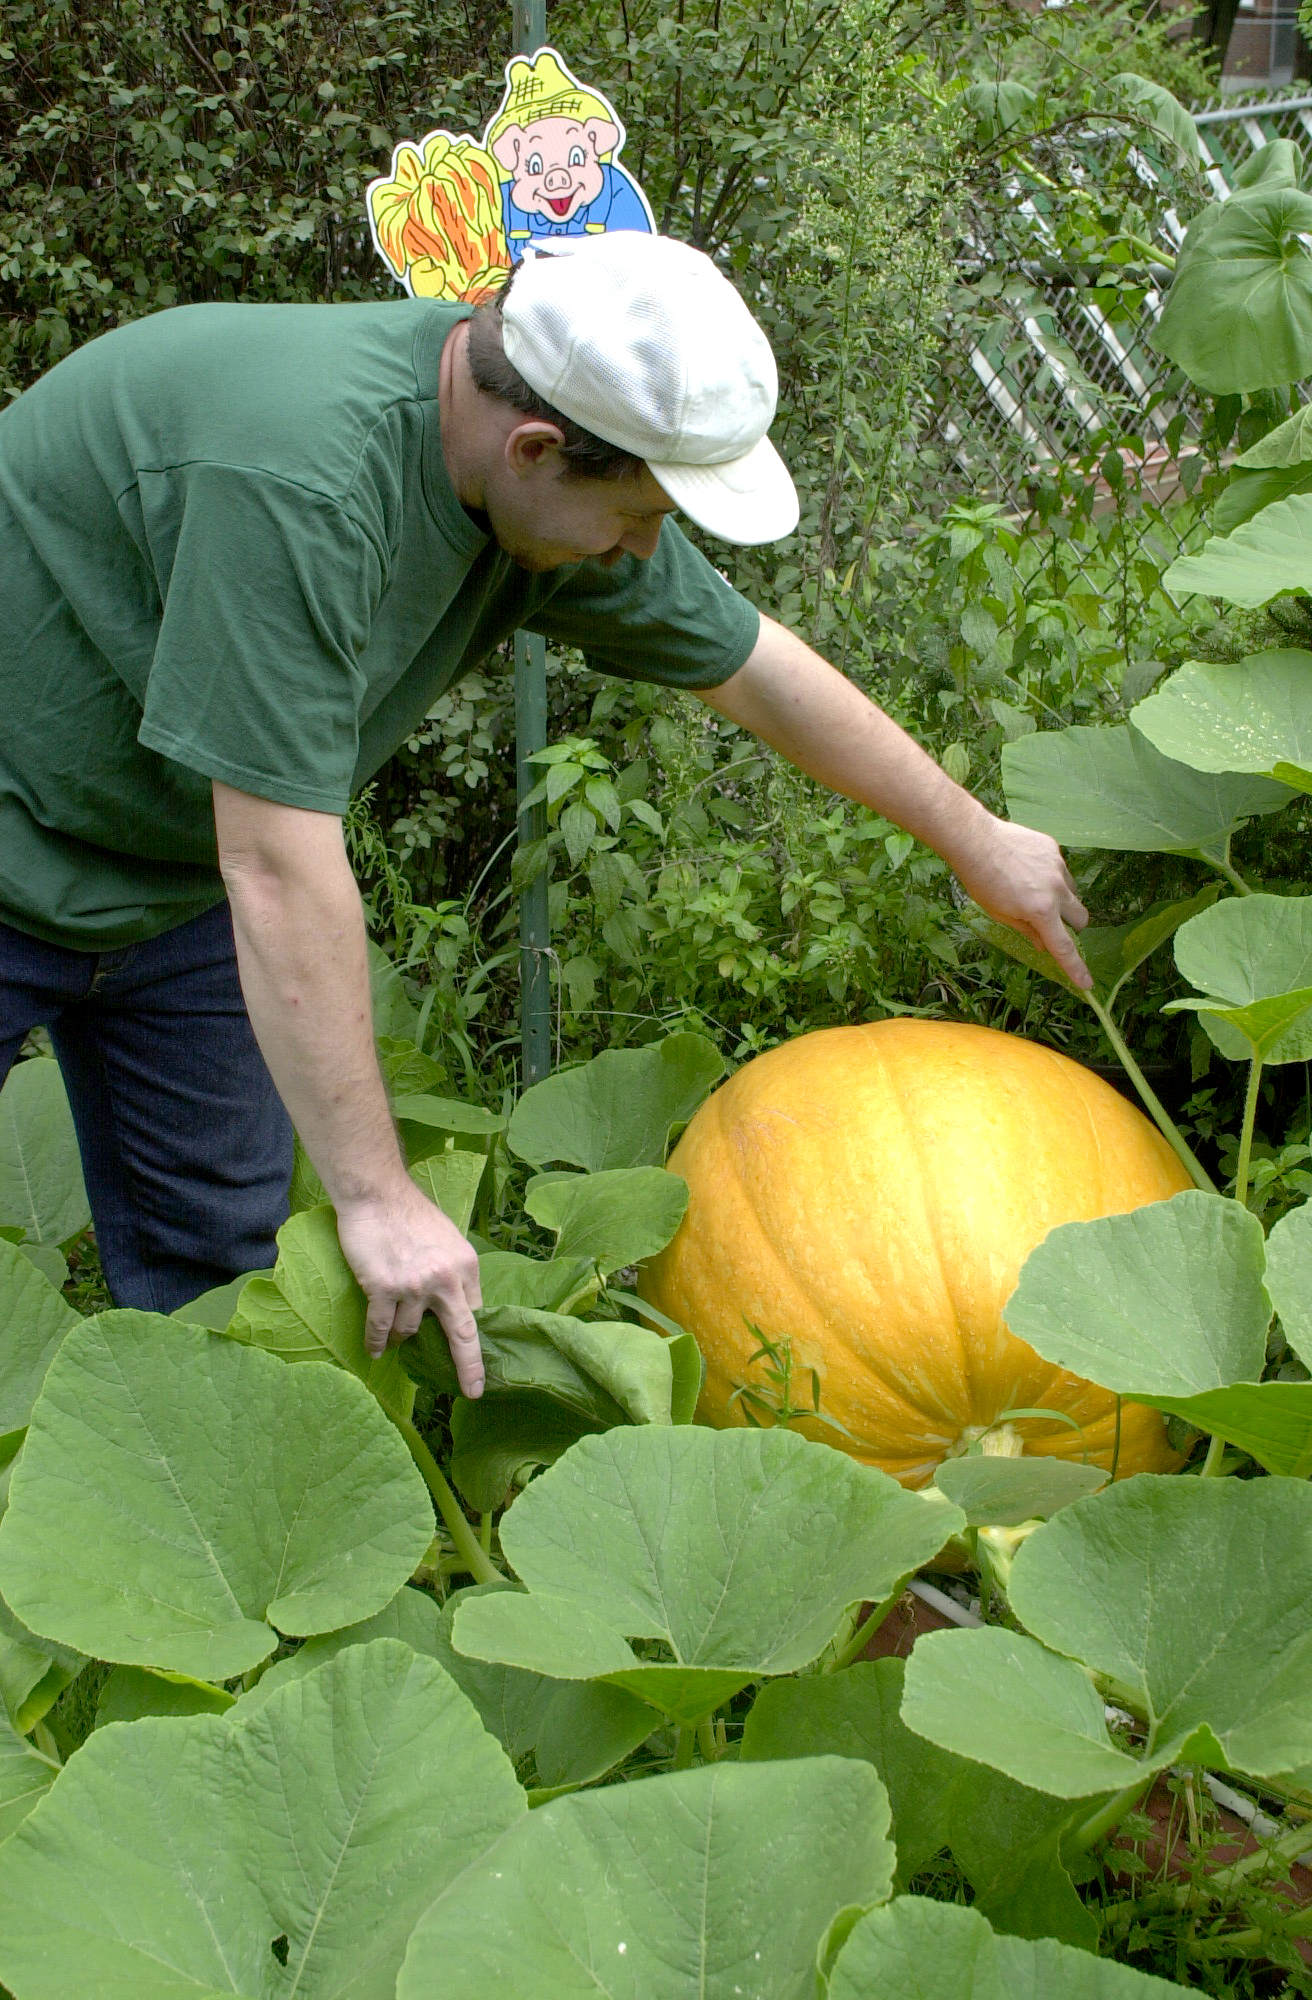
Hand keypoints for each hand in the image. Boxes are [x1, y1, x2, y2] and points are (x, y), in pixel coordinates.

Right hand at [335, 1180, 484, 1396]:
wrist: (377, 1195)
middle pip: (462, 1335)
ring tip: (393, 1340)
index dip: (474, 1338)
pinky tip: (376, 1351)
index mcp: (466, 1265)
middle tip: (473, 1390)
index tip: (477, 1360)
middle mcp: (445, 1279)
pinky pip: (382, 1329)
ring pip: (410, 1331)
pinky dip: (378, 1342)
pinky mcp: (384, 1289)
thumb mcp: (448, 1240)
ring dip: (401, 1338)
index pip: (475, 1312)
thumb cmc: (410, 1214)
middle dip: (469, 1367)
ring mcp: (414, 1286)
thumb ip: (454, 1272)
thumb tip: (456, 1304)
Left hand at [952, 813, 1091, 990]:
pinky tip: (1028, 868)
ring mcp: (1058, 866)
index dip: (1075, 967)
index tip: (1086, 983)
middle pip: (1081, 917)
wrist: (974, 839)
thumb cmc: (980, 881)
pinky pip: (1060, 869)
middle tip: (1051, 923)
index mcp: (1041, 911)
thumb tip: (1044, 945)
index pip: (1063, 946)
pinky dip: (1050, 876)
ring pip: (1072, 892)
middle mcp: (1056, 889)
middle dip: (1071, 926)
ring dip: (1061, 899)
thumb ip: (1026, 930)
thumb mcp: (1000, 914)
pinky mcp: (1054, 848)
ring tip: (1032, 890)